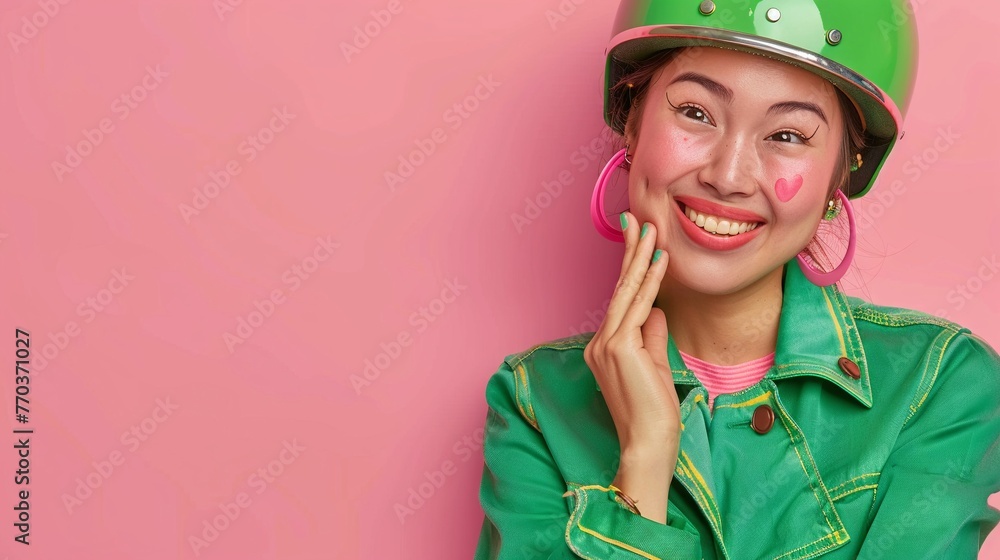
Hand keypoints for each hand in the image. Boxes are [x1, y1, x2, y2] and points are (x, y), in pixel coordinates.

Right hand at [583, 212, 680, 523]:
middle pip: (618, 288)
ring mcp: (606, 344)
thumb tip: (657, 309)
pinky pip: (639, 307)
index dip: (629, 269)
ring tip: (648, 229)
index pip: (620, 300)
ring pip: (626, 292)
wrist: (648, 443)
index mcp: (604, 347)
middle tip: (637, 219)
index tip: (638, 241)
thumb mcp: (654, 365)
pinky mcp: (619, 348)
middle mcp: (600, 342)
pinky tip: (659, 260)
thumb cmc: (653, 412)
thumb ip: (652, 335)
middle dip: (629, 252)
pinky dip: (650, 281)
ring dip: (639, 257)